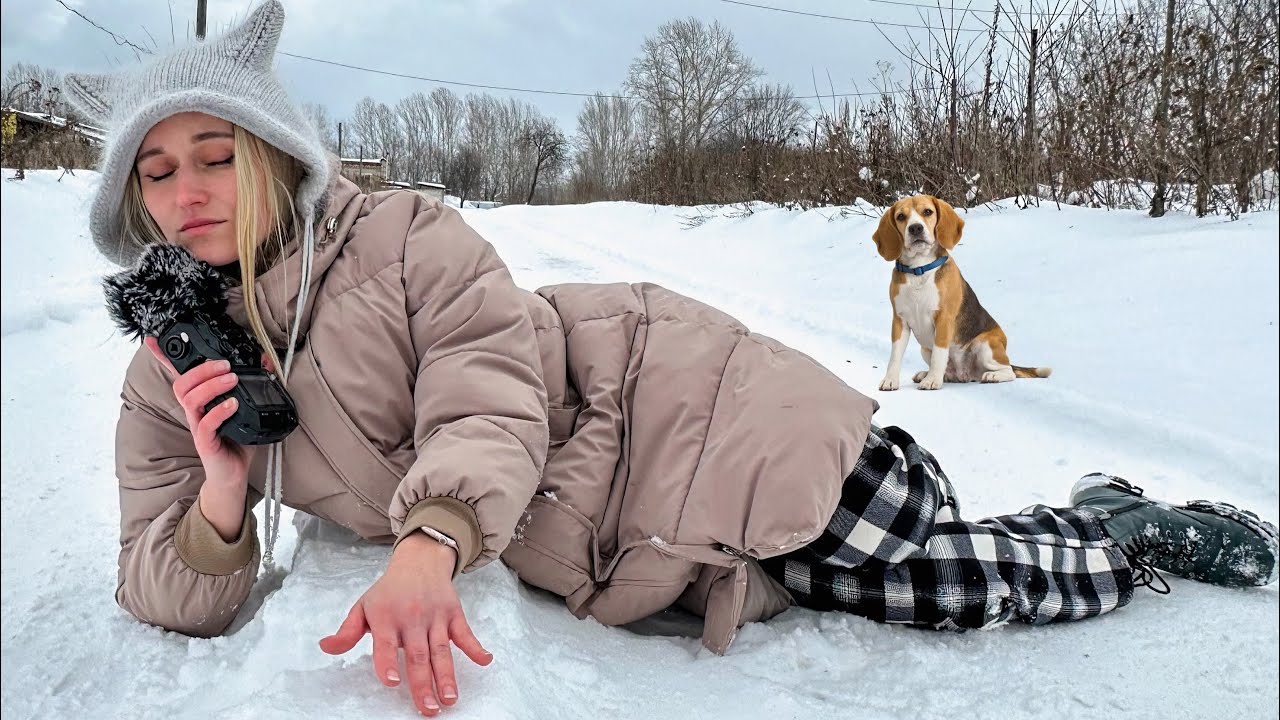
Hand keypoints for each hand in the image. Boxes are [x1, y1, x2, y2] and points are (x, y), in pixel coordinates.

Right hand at [145, 336, 252, 540]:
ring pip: (190, 400)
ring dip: (210, 385)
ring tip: (232, 379)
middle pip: (182, 384)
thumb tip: (265, 361)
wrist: (234, 475)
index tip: (154, 339)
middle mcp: (195, 412)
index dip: (165, 358)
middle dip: (201, 369)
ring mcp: (198, 427)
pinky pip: (205, 424)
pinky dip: (219, 411)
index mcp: (200, 401)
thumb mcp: (246, 408)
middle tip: (225, 364)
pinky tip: (232, 404)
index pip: (180, 376)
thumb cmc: (237, 441)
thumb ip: (254, 385)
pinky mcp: (205, 443)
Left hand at [319, 534, 491, 716]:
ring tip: (449, 699)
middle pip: (418, 655)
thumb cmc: (389, 591)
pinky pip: (466, 633)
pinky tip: (485, 660)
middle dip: (423, 684)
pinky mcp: (454, 614)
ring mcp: (435, 617)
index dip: (387, 662)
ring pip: (442, 650)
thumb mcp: (363, 606)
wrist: (420, 560)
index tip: (391, 681)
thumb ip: (347, 631)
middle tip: (428, 709)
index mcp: (386, 618)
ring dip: (447, 676)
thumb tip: (326, 647)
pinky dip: (476, 647)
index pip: (385, 644)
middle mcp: (412, 618)